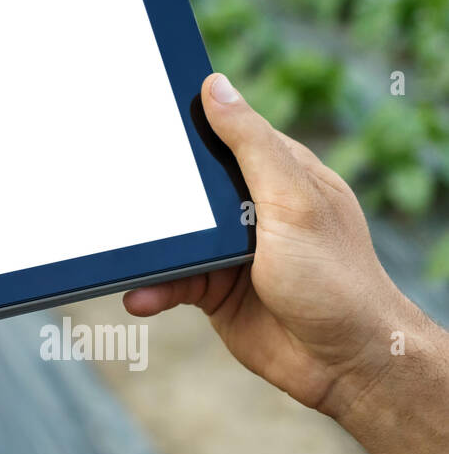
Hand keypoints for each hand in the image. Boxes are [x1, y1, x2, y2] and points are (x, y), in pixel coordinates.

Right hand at [124, 73, 448, 453]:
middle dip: (151, 188)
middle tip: (109, 181)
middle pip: (188, 183)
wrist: (345, 367)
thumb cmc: (336, 280)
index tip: (137, 102)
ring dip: (146, 247)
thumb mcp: (293, 201)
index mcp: (278, 173)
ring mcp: (230, 249)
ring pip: (172, 235)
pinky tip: (137, 296)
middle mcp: (252, 207)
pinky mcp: (213, 289)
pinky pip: (169, 280)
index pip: (225, 130)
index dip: (186, 119)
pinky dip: (151, 287)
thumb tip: (217, 86)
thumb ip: (250, 146)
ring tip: (116, 254)